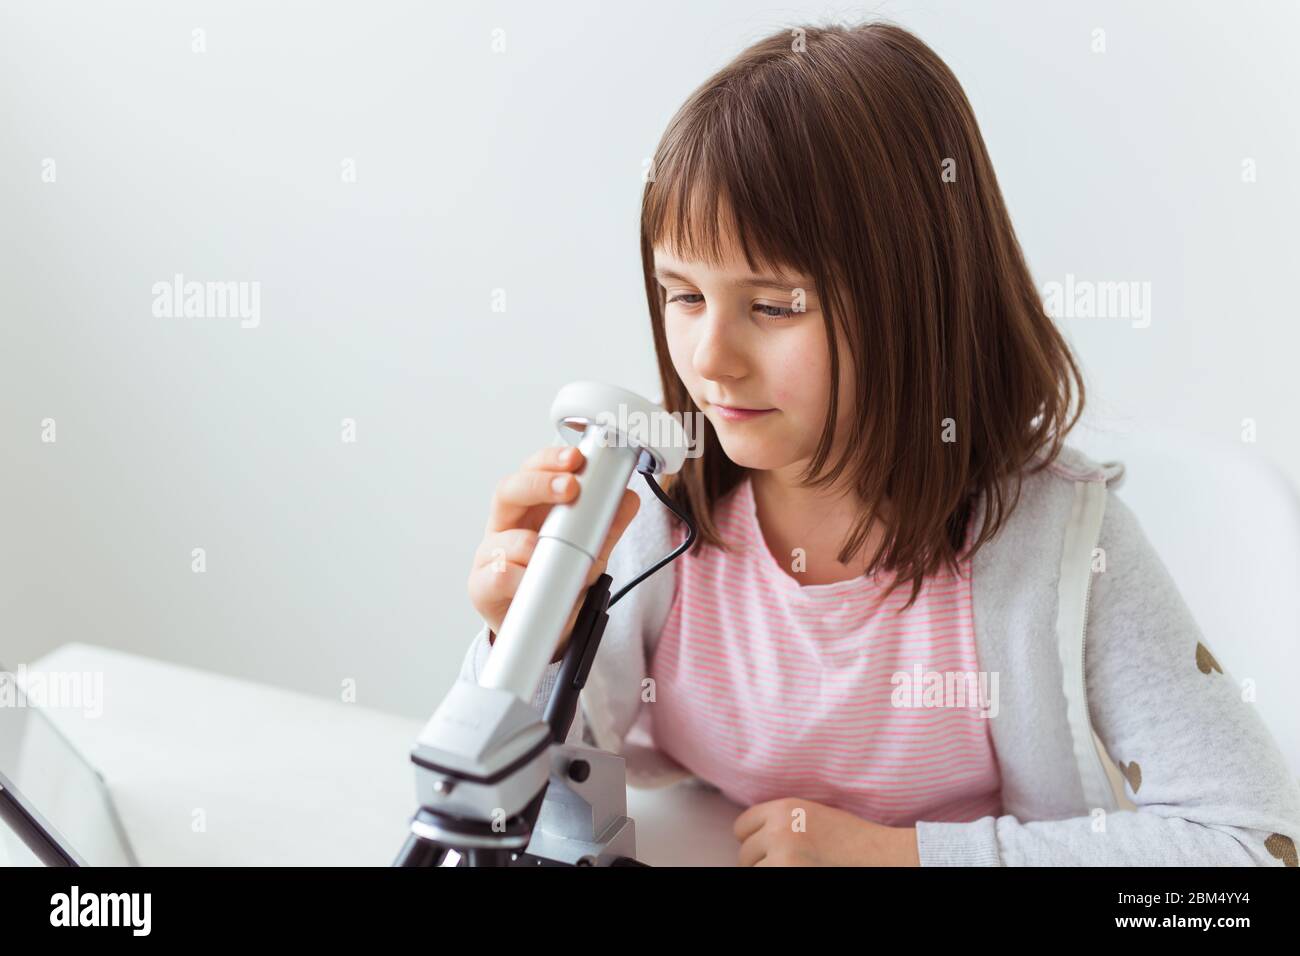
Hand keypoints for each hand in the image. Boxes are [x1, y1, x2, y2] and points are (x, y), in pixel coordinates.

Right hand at [467, 443, 640, 662]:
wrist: (543, 627)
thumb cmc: (557, 578)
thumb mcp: (590, 551)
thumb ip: (607, 526)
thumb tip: (629, 499)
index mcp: (528, 508)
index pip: (533, 471)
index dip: (550, 460)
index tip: (576, 458)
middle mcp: (505, 525)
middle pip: (509, 490)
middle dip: (540, 484)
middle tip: (570, 488)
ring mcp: (490, 555)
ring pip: (504, 538)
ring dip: (533, 545)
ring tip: (554, 555)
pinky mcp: (482, 586)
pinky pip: (499, 575)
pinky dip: (521, 578)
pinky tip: (533, 581)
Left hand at [733, 797, 919, 865]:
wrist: (879, 855)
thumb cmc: (851, 839)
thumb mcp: (812, 815)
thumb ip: (783, 819)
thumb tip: (751, 836)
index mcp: (784, 808)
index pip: (741, 826)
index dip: (753, 840)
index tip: (766, 849)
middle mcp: (779, 828)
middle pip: (745, 852)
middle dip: (761, 860)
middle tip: (787, 863)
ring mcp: (782, 854)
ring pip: (752, 870)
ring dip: (768, 871)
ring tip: (795, 867)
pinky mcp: (786, 873)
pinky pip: (764, 879)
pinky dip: (776, 878)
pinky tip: (797, 873)